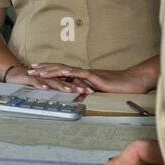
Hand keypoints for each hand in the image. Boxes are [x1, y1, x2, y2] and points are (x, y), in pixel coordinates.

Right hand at [4, 63, 90, 95]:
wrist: (15, 73)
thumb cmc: (32, 80)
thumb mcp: (47, 86)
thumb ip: (58, 89)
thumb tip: (72, 96)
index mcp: (55, 77)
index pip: (70, 81)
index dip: (81, 85)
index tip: (91, 91)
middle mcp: (49, 76)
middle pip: (65, 80)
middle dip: (76, 85)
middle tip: (86, 91)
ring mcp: (39, 76)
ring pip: (52, 81)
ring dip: (61, 85)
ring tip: (70, 90)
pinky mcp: (29, 77)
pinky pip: (35, 81)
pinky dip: (40, 84)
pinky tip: (46, 88)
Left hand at [26, 61, 157, 93]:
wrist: (135, 81)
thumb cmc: (121, 87)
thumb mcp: (101, 91)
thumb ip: (91, 91)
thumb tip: (81, 95)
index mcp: (84, 76)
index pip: (63, 72)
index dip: (50, 70)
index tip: (37, 70)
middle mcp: (84, 73)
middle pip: (60, 69)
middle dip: (44, 69)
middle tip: (30, 69)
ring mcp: (89, 73)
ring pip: (66, 69)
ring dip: (51, 70)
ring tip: (37, 71)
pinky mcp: (95, 77)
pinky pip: (79, 74)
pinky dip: (68, 72)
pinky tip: (59, 72)